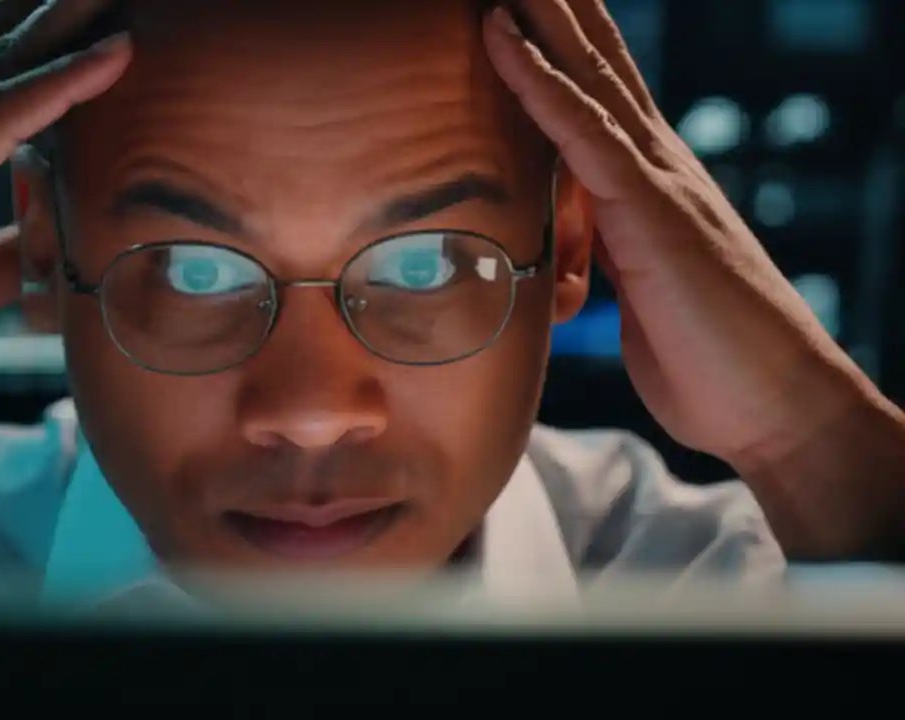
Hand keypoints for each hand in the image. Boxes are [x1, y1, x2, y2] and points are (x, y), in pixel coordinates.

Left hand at [482, 1, 904, 555]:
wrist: (775, 410)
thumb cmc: (708, 364)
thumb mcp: (639, 302)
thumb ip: (608, 265)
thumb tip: (572, 266)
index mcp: (650, 190)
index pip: (598, 99)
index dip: (562, 47)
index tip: (524, 2)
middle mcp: (658, 170)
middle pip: (595, 69)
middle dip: (555, 12)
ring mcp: (658, 185)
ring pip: (588, 80)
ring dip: (541, 20)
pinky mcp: (653, 215)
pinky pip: (584, 135)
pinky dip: (540, 85)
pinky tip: (503, 40)